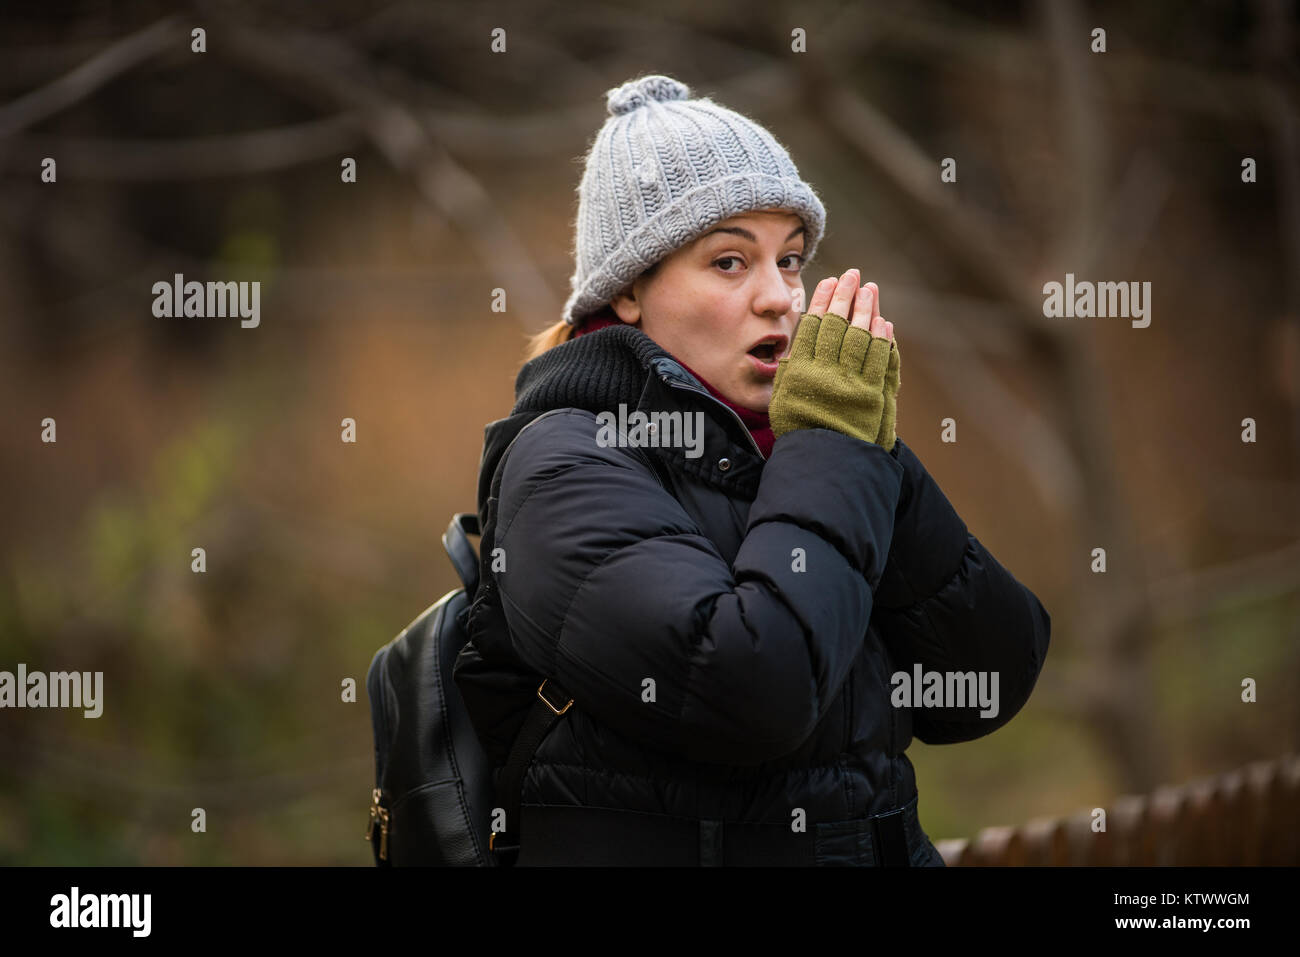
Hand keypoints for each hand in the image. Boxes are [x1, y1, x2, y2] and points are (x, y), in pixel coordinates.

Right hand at [769, 269, 901, 448]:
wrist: (823, 460)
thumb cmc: (799, 430)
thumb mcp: (782, 400)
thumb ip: (789, 373)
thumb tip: (793, 350)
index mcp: (800, 371)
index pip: (812, 326)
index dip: (822, 301)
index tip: (830, 282)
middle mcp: (824, 371)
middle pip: (836, 324)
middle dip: (845, 296)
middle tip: (852, 274)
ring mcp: (850, 381)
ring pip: (859, 336)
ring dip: (865, 309)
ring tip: (869, 289)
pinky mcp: (871, 393)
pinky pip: (878, 359)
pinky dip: (881, 338)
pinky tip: (883, 322)